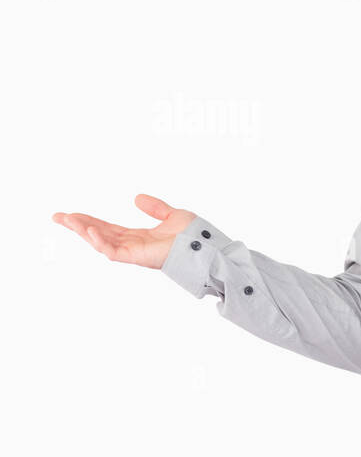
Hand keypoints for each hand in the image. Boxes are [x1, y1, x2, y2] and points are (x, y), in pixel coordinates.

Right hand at [51, 194, 196, 270]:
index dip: (90, 221)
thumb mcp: (171, 215)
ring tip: (67, 220)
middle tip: (58, 216)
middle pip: (99, 235)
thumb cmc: (194, 236)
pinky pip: (113, 252)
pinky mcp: (138, 257)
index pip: (108, 228)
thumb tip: (137, 198)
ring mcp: (134, 252)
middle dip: (78, 226)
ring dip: (83, 231)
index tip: (72, 214)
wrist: (205, 246)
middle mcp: (133, 245)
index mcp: (139, 237)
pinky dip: (100, 242)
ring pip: (101, 243)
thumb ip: (155, 207)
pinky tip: (90, 231)